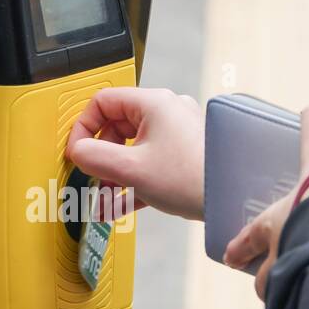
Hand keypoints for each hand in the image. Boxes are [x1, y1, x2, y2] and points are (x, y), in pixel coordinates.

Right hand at [65, 87, 204, 220]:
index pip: (103, 102)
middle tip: (90, 177)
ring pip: (131, 150)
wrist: (232, 198)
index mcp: (153, 104)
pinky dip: (131, 182)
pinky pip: (147, 164)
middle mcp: (166, 113)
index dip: (84, 127)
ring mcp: (177, 135)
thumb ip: (95, 157)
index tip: (78, 151)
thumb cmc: (193, 177)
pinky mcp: (183, 157)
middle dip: (99, 157)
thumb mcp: (132, 169)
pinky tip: (117, 206)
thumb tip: (77, 153)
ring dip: (113, 175)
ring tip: (101, 199)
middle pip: (116, 128)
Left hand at [224, 105, 308, 298]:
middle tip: (284, 269)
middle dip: (270, 277)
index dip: (239, 248)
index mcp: (271, 229)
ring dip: (294, 293)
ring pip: (287, 298)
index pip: (245, 242)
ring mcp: (298, 289)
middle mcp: (279, 263)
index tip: (232, 255)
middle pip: (265, 280)